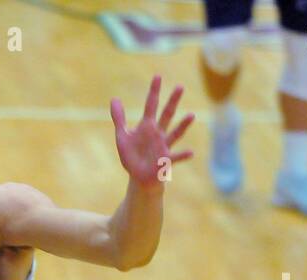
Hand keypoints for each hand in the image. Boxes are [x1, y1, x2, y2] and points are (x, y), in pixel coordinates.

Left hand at [110, 75, 194, 189]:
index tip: (158, 76)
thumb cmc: (132, 156)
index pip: (151, 105)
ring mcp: (163, 146)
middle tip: (180, 86)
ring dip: (183, 125)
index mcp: (147, 126)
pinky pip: (176, 157)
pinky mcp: (165, 160)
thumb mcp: (122, 136)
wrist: (140, 177)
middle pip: (166, 114)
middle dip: (172, 101)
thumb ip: (119, 118)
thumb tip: (114, 99)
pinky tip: (191, 152)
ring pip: (175, 133)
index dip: (153, 92)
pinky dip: (183, 155)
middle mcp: (158, 133)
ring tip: (191, 115)